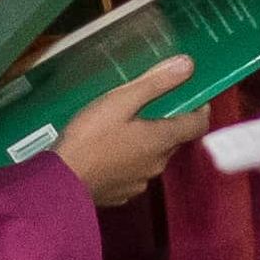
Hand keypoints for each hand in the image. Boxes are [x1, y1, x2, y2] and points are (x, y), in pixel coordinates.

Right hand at [47, 75, 213, 203]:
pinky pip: (133, 172)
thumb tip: (188, 65)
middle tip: (148, 104)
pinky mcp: (121, 194)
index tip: (192, 95)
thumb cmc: (89, 138)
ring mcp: (139, 183)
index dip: (199, 108)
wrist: (59, 183)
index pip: (198, 125)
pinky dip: (128, 160)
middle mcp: (157, 165)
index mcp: (162, 140)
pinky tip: (108, 151)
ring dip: (145, 142)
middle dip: (167, 121)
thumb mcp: (120, 101)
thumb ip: (156, 83)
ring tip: (123, 126)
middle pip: (174, 140)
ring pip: (152, 157)